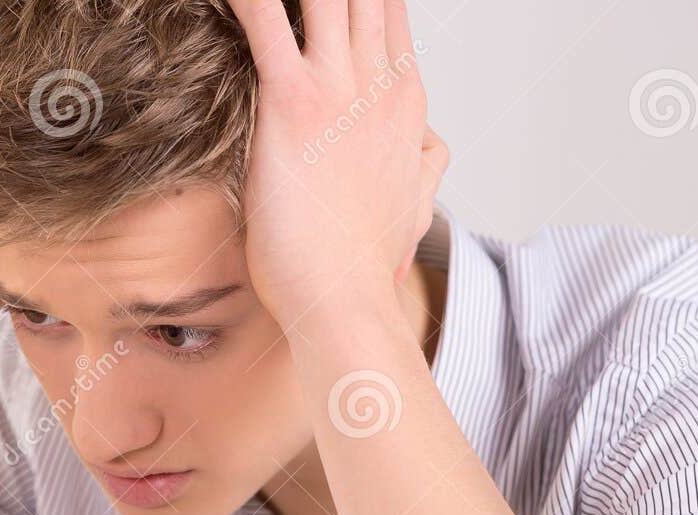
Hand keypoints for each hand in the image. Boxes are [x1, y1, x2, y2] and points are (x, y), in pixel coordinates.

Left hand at [229, 0, 447, 330]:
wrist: (345, 303)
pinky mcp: (294, 103)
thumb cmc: (360, 266)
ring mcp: (340, 90)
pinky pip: (266, 20)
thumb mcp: (411, 207)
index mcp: (403, 107)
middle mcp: (379, 86)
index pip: (390, 18)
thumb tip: (430, 147)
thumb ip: (422, 165)